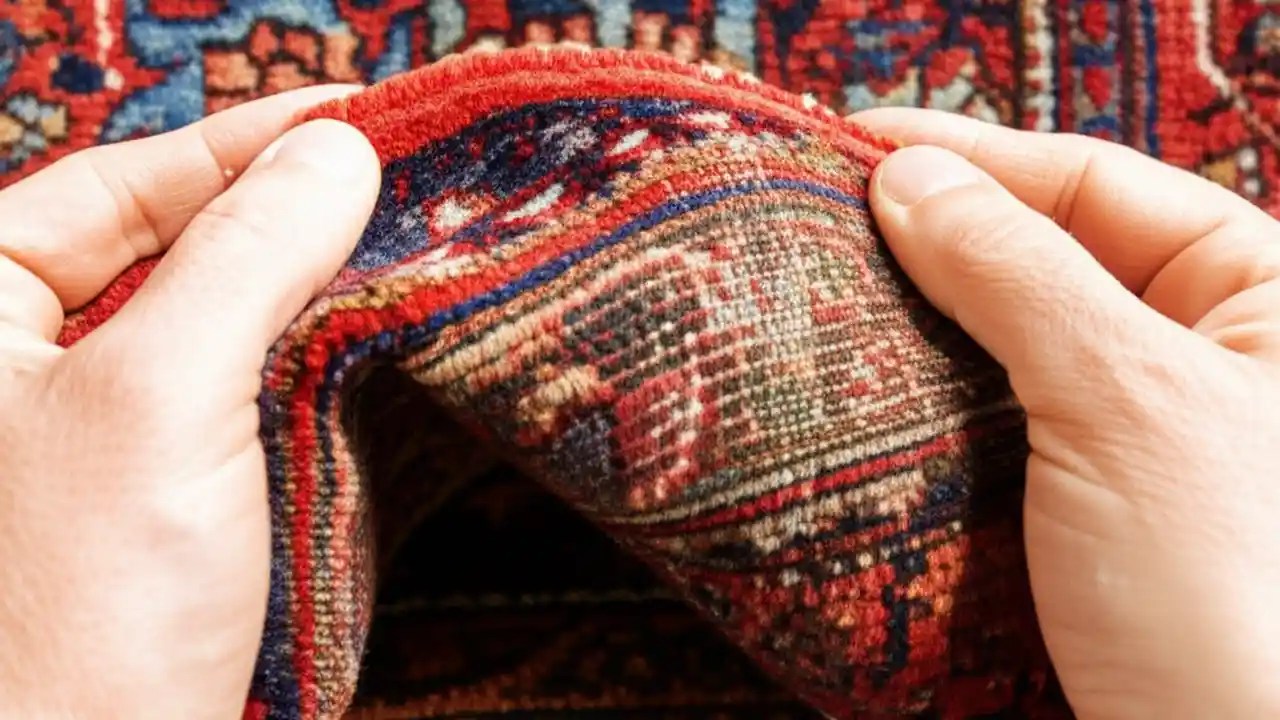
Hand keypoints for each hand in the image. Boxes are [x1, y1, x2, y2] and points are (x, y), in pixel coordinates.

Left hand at [0, 87, 379, 717]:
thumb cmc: (72, 618)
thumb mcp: (156, 400)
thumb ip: (243, 257)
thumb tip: (334, 152)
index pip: (110, 187)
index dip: (238, 144)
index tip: (352, 118)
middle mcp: (15, 372)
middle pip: (160, 247)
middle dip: (276, 213)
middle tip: (389, 182)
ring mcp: (82, 443)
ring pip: (203, 324)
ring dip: (296, 289)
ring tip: (393, 252)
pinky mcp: (146, 503)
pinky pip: (227, 399)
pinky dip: (297, 368)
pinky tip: (360, 351)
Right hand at [855, 108, 1279, 718]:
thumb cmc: (1237, 597)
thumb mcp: (1127, 402)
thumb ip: (1018, 271)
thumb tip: (911, 176)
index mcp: (1267, 297)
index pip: (1098, 184)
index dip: (975, 157)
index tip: (859, 146)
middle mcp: (1208, 357)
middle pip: (1050, 254)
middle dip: (938, 236)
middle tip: (822, 216)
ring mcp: (1141, 438)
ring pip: (1010, 342)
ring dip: (920, 320)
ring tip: (823, 292)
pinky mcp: (1083, 510)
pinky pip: (994, 425)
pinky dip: (927, 403)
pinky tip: (861, 389)